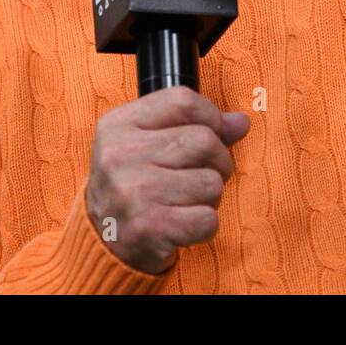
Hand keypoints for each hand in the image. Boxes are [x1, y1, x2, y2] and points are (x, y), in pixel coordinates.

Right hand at [86, 86, 249, 274]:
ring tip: (184, 202)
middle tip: (198, 176)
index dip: (210, 117)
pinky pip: (208, 219)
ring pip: (211, 182)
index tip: (210, 134)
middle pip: (204, 141)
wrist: (104, 243)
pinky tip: (180, 225)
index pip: (183, 101)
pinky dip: (203, 226)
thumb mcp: (150, 143)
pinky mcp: (148, 228)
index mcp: (118, 125)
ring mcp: (132, 192)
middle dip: (217, 161)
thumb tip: (241, 122)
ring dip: (209, 197)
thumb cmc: (134, 184)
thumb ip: (196, 125)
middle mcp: (119, 154)